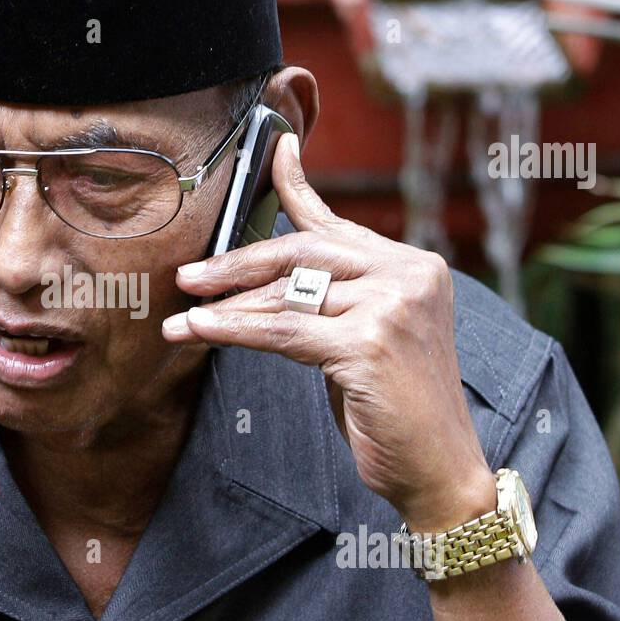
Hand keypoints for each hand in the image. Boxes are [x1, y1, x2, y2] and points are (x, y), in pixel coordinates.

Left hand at [163, 132, 494, 530]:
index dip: (298, 186)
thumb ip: (332, 301)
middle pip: (303, 253)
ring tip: (180, 318)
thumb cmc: (394, 409)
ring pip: (286, 294)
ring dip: (225, 308)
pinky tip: (200, 330)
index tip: (274, 149)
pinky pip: (282, 331)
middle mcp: (409, 275)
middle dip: (237, 265)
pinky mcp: (370, 343)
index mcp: (413, 266)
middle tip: (187, 277)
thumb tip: (263, 279)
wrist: (439, 471)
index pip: (337, 223)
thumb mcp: (364, 339)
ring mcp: (394, 306)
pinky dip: (234, 331)